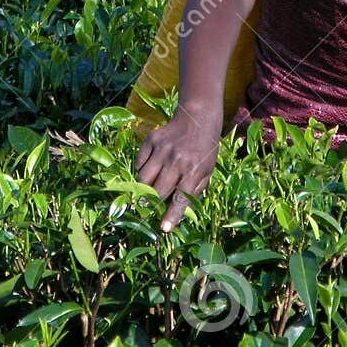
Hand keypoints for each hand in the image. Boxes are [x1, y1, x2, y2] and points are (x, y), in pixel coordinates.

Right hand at [136, 106, 223, 231]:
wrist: (197, 118)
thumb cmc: (205, 150)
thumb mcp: (208, 171)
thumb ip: (194, 190)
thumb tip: (178, 211)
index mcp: (194, 170)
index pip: (181, 198)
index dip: (171, 215)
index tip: (163, 228)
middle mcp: (177, 161)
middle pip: (157, 190)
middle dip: (152, 203)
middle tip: (149, 207)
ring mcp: (162, 150)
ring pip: (143, 178)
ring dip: (143, 188)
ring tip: (149, 188)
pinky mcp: (151, 140)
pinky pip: (139, 162)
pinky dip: (141, 170)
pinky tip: (150, 168)